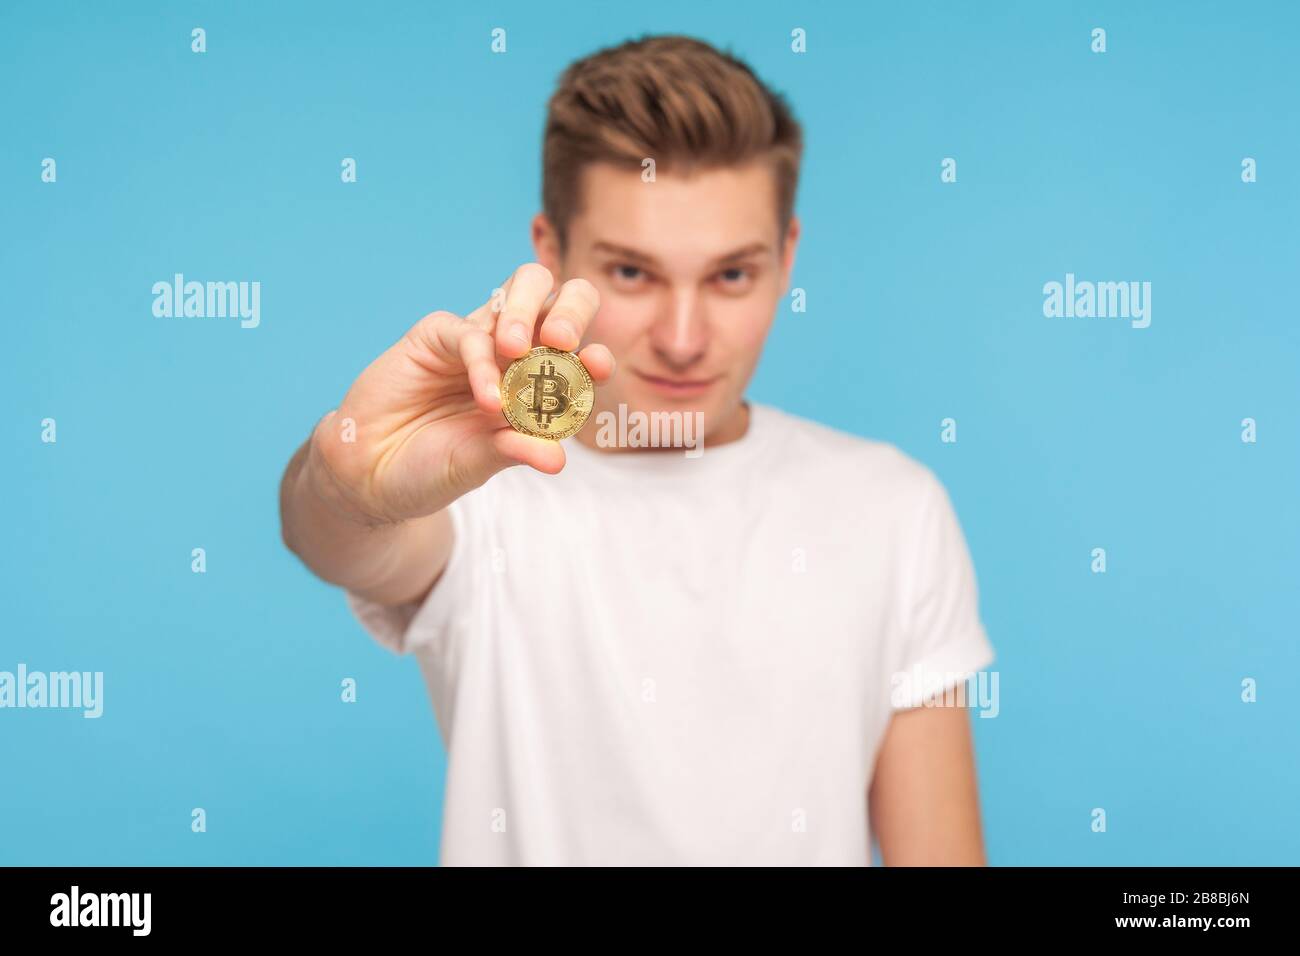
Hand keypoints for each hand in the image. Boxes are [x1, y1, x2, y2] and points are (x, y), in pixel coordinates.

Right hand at [309, 263, 613, 523]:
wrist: (371, 474)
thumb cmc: (433, 469)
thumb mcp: (480, 464)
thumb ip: (516, 451)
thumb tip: (558, 458)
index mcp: (539, 388)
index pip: (578, 359)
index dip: (593, 357)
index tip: (598, 366)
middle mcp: (515, 357)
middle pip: (559, 305)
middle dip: (572, 312)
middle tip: (563, 343)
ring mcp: (479, 341)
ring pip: (519, 295)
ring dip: (526, 315)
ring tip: (519, 354)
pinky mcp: (438, 336)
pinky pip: (469, 333)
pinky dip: (481, 362)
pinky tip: (485, 398)